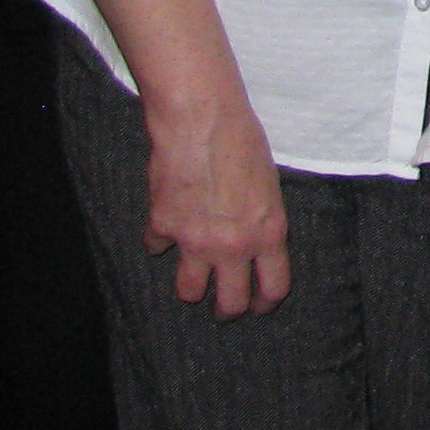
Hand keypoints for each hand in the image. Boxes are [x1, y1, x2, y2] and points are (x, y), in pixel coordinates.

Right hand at [141, 96, 291, 317]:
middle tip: (224, 308)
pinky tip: (163, 229)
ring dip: (191, 288)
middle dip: (228, 310)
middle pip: (230, 303)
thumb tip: (254, 239)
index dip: (266, 302)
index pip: (273, 287)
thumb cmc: (242, 140)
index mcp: (267, 232)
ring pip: (188, 290)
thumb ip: (261, 218)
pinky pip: (156, 247)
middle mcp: (233, 245)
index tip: (260, 305)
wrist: (202, 119)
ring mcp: (195, 240)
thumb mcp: (268, 183)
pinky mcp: (163, 225)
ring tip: (193, 283)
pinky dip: (159, 240)